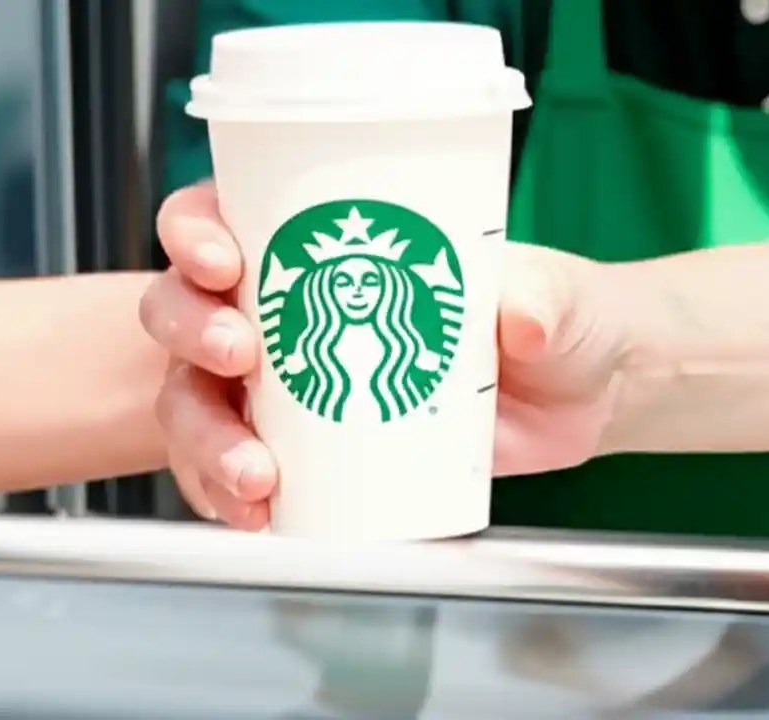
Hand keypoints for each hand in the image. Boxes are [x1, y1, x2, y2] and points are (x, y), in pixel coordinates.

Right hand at [141, 181, 628, 528]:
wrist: (582, 397)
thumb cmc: (555, 315)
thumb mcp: (555, 295)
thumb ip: (540, 298)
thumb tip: (518, 321)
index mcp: (326, 243)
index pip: (224, 215)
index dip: (194, 230)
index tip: (221, 261)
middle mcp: (289, 309)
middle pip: (186, 307)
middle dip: (192, 331)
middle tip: (239, 356)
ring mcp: (290, 386)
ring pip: (197, 400)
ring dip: (205, 436)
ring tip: (254, 471)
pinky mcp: (309, 454)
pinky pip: (234, 473)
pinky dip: (228, 495)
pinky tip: (258, 514)